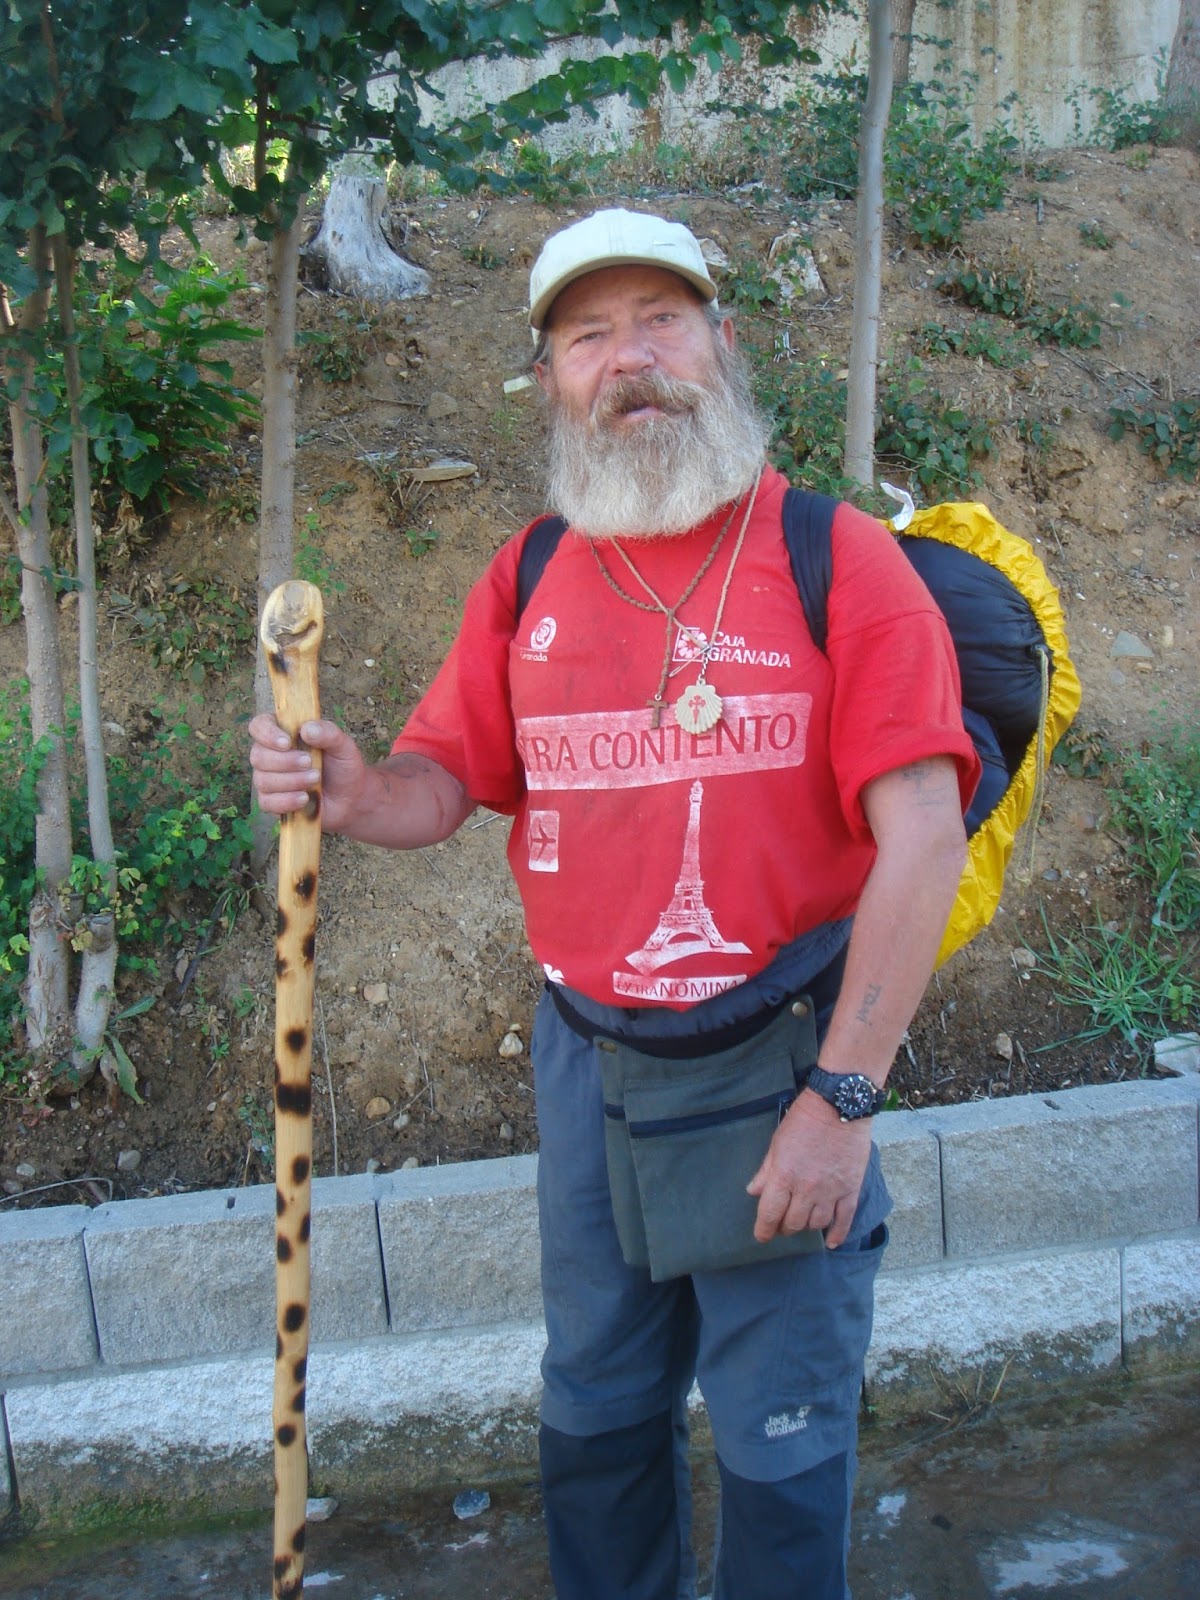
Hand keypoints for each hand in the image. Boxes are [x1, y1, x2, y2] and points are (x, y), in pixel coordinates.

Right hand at [248, 715, 366, 833]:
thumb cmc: (342, 767)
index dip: (267, 733)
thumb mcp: (343, 746)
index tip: (287, 743)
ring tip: (315, 779)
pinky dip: (286, 801)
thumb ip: (328, 733)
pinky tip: (304, 798)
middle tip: (310, 763)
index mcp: (284, 733)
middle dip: (285, 761)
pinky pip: (267, 802)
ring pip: (263, 780)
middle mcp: (271, 754)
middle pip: (258, 755)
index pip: (259, 726)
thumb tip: (306, 729)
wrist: (350, 799)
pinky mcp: (272, 802)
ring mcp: (268, 779)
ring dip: (291, 781)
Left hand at [746, 1091, 871, 1249]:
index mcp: (784, 1176)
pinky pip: (844, 1220)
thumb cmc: (803, 1120)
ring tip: (802, 1222)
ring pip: (816, 1224)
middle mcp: (807, 1189)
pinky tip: (831, 1242)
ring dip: (807, 1227)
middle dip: (784, 1227)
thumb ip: (766, 1170)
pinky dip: (837, 1234)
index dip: (763, 1230)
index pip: (770, 1214)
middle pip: (793, 1223)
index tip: (762, 1236)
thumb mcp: (777, 1143)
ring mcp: (831, 1191)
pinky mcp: (850, 1189)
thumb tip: (753, 1191)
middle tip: (782, 1225)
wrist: (839, 1106)